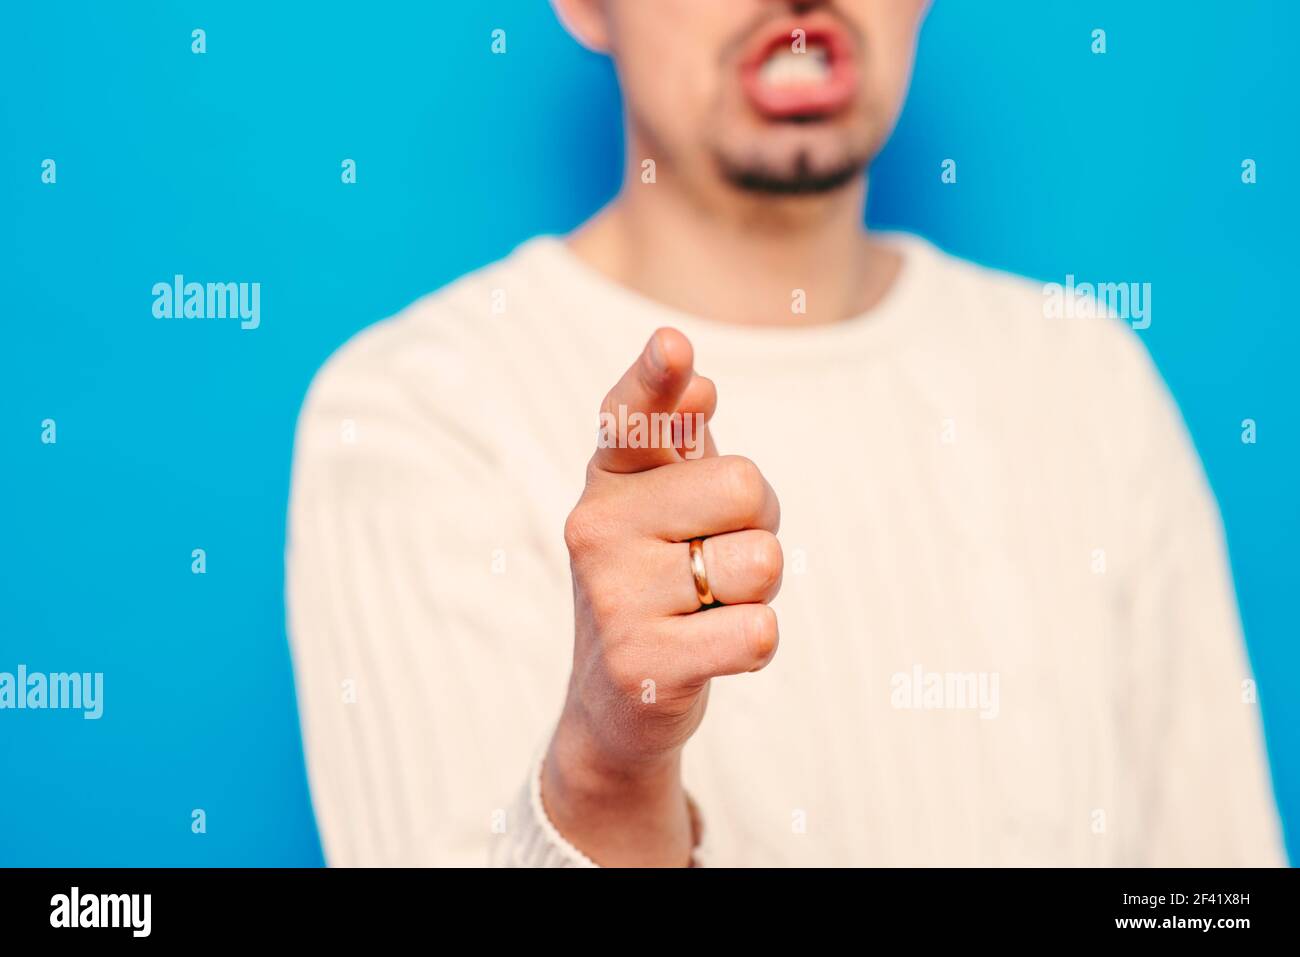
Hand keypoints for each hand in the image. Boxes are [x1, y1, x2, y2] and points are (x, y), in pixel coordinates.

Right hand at [542, 327, 782, 865]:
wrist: (616, 704)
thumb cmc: (658, 580)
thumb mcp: (662, 503)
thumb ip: (681, 437)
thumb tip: (698, 384)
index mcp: (608, 479)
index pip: (632, 414)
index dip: (656, 378)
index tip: (675, 347)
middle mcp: (597, 528)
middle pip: (743, 484)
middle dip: (759, 522)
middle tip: (718, 556)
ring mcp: (614, 597)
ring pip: (761, 560)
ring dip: (759, 589)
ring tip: (710, 604)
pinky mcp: (643, 663)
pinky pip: (760, 631)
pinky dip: (755, 643)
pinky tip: (712, 648)